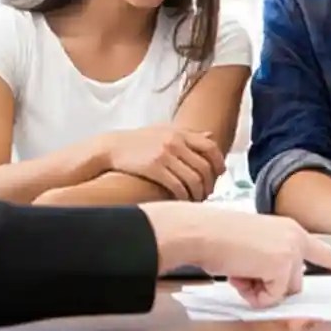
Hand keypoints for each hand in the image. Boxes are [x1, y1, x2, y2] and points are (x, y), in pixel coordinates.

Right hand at [100, 125, 225, 200]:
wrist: (111, 147)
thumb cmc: (138, 141)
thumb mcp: (164, 130)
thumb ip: (188, 134)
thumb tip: (211, 134)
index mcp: (179, 132)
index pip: (210, 146)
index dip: (219, 162)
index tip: (220, 174)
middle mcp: (175, 142)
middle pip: (204, 166)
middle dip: (209, 183)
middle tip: (208, 193)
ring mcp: (165, 154)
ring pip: (194, 179)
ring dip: (199, 193)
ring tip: (196, 199)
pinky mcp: (154, 168)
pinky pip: (178, 186)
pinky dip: (184, 196)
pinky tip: (183, 200)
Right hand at [139, 202, 330, 308]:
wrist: (201, 230)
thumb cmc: (217, 237)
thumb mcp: (252, 249)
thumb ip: (271, 264)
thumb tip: (276, 291)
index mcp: (289, 230)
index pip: (326, 253)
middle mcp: (295, 237)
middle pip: (295, 281)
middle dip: (270, 286)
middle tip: (244, 270)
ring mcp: (291, 250)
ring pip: (284, 290)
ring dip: (259, 289)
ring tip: (238, 268)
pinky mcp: (282, 264)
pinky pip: (272, 297)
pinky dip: (253, 293)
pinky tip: (239, 272)